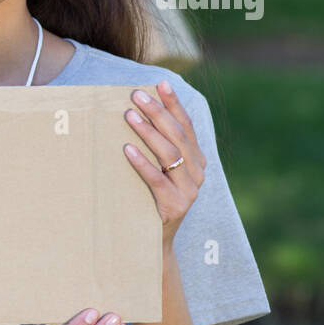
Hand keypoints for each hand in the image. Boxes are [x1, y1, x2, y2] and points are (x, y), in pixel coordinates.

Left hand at [122, 81, 206, 245]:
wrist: (152, 242)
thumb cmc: (148, 199)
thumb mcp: (156, 171)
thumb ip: (155, 148)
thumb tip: (133, 113)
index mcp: (196, 160)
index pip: (186, 126)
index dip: (173, 104)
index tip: (160, 82)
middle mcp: (197, 173)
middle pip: (178, 136)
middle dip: (157, 112)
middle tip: (136, 95)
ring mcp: (189, 191)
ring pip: (170, 154)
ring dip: (148, 132)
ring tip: (129, 116)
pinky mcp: (175, 206)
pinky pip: (157, 179)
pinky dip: (142, 162)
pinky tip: (127, 149)